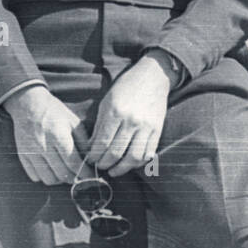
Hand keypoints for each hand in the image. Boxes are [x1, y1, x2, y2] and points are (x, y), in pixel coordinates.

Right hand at [2, 86, 88, 185]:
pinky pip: (35, 176)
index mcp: (58, 136)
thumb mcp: (73, 122)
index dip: (84, 173)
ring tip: (67, 173)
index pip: (73, 163)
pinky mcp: (22, 156)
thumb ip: (83, 140)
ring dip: (60, 180)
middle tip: (81, 176)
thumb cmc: (54, 112)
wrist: (28, 105)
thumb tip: (91, 159)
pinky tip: (52, 170)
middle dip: (75, 178)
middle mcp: (43, 146)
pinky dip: (45, 177)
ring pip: (48, 179)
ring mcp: (31, 153)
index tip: (90, 176)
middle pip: (61, 173)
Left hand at [87, 54, 170, 176]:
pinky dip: (138, 163)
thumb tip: (91, 147)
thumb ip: (99, 125)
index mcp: (115, 112)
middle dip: (104, 164)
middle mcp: (131, 120)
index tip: (90, 160)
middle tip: (99, 166)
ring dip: (121, 169)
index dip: (94, 156)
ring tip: (113, 170)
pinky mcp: (158, 129)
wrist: (153, 76)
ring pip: (133, 157)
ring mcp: (146, 126)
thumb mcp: (107, 101)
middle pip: (115, 153)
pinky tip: (129, 163)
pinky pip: (148, 153)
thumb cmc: (126, 87)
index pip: (101, 143)